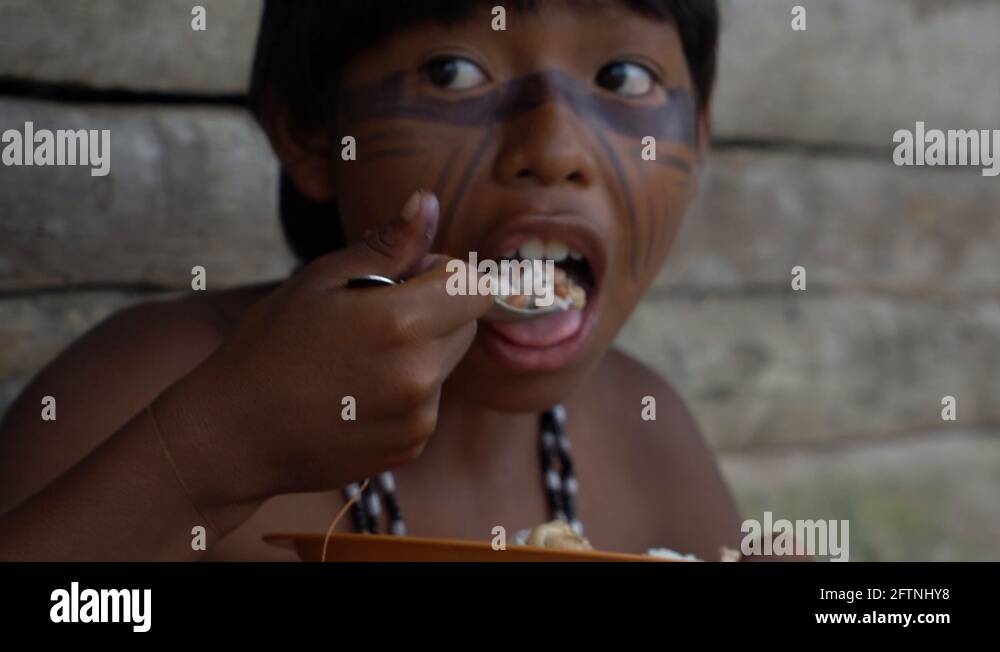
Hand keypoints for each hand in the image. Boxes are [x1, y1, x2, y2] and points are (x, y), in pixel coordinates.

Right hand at [155, 190, 491, 509]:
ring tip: (356, 361)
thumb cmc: (270, 345)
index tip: (404, 279)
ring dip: (419, 355)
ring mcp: (418, 418)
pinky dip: (404, 395)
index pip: (475, 287)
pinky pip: (427, 405)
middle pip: (467, 326)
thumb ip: (387, 245)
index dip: (444, 275)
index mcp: (402, 323)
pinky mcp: (411, 447)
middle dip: (435, 313)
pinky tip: (353, 395)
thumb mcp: (322, 280)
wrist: (235, 434)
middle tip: (372, 317)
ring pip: (445, 366)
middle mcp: (420, 375)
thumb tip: (427, 202)